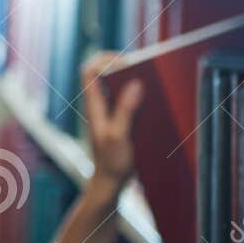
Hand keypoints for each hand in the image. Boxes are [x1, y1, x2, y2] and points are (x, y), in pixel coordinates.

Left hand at [81, 51, 143, 197]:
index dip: (105, 59)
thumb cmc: (112, 162)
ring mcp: (108, 112)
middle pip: (103, 74)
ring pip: (116, 86)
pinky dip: (137, 95)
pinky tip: (154, 101)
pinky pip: (125, 100)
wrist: (110, 183)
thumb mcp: (120, 135)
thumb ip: (125, 110)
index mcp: (94, 106)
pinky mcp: (118, 121)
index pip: (89, 70)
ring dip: (132, 80)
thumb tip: (134, 84)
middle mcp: (99, 105)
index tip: (127, 61)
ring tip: (153, 82)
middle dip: (123, 65)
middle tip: (145, 68)